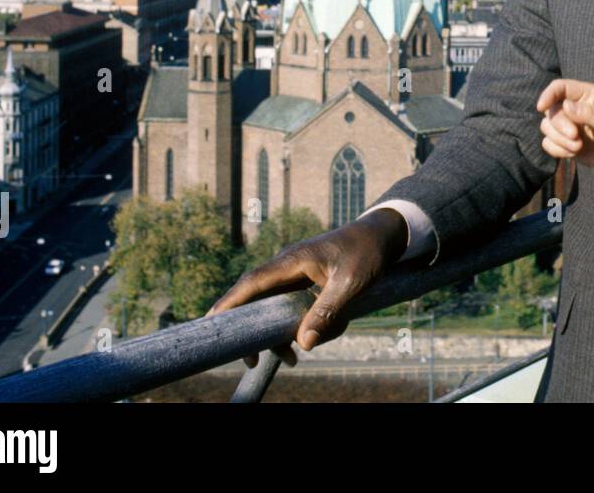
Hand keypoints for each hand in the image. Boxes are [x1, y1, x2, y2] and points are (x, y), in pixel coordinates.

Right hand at [206, 208, 407, 364]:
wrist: (383, 234)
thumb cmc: (367, 252)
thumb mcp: (352, 283)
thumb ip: (328, 311)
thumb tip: (303, 343)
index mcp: (293, 260)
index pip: (252, 282)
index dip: (229, 303)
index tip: (210, 323)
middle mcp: (288, 265)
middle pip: (256, 299)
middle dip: (251, 330)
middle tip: (250, 360)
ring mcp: (296, 274)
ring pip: (274, 308)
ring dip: (278, 333)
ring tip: (290, 359)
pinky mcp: (305, 282)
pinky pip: (290, 308)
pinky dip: (295, 326)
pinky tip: (305, 342)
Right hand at [536, 78, 593, 202]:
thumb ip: (588, 114)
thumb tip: (566, 106)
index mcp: (588, 96)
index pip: (560, 87)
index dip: (548, 94)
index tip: (541, 107)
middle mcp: (575, 108)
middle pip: (551, 110)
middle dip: (559, 125)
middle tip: (574, 137)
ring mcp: (570, 126)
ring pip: (547, 127)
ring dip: (558, 139)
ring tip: (577, 147)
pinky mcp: (566, 143)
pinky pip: (549, 143)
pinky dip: (557, 150)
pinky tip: (572, 154)